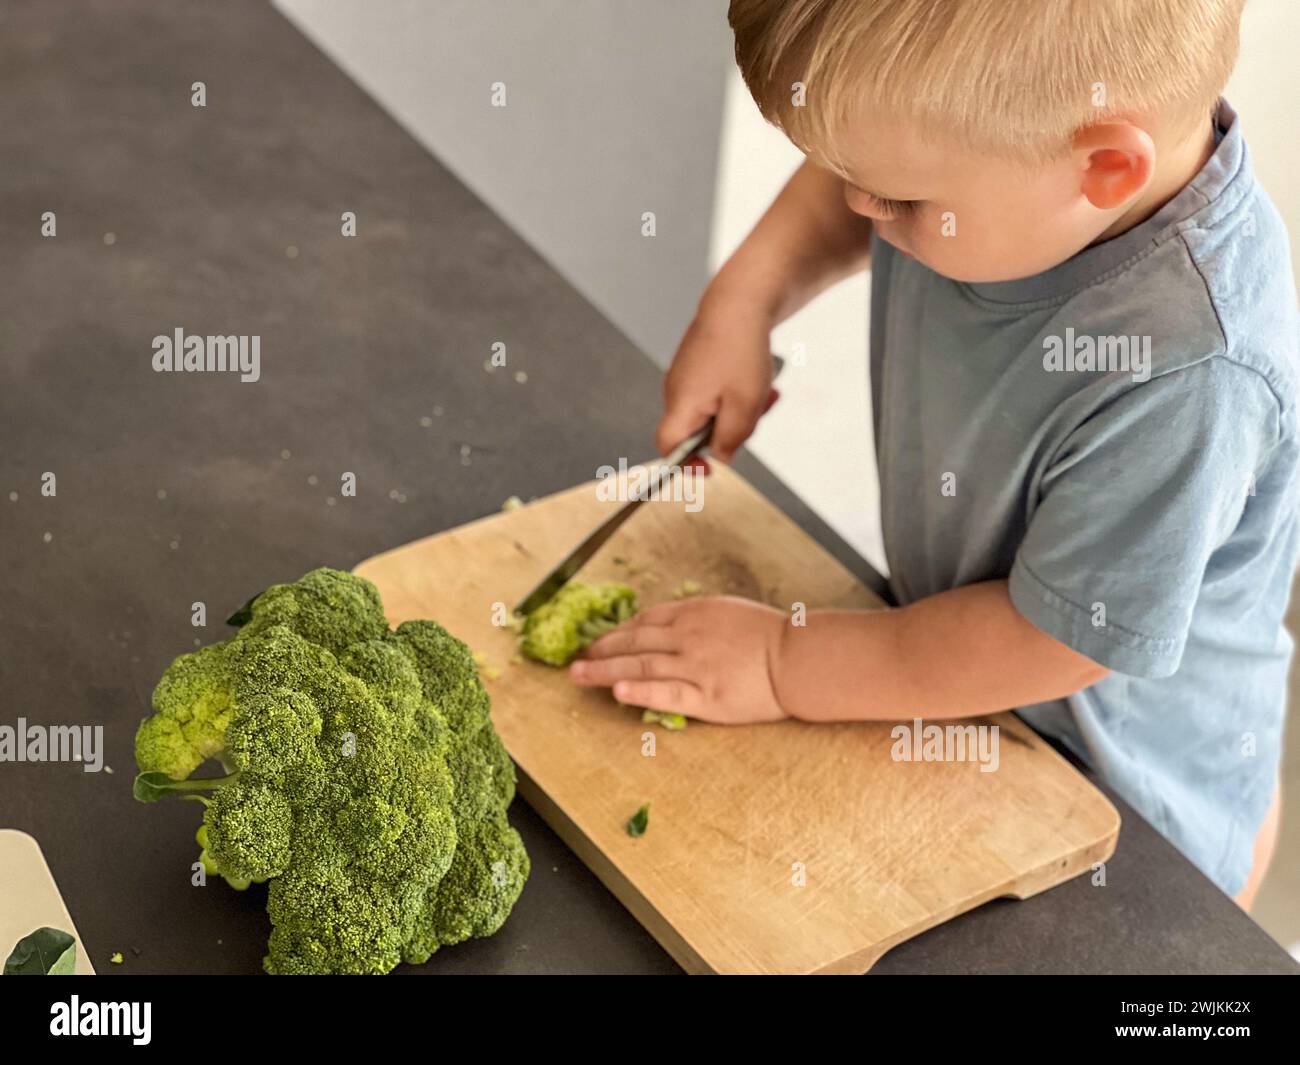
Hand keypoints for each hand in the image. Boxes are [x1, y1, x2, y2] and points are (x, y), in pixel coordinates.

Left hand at [568, 596, 788, 724]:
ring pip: (640, 667)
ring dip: (605, 670)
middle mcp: (687, 637)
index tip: (600, 642)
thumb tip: (666, 626)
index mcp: (693, 613)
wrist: (797, 657)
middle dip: (601, 650)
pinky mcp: (706, 696)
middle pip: (633, 643)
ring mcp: (694, 667)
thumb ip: (696, 618)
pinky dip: (638, 692)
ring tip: (580, 676)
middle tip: (577, 659)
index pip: (644, 622)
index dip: (617, 633)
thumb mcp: (728, 611)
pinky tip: (616, 693)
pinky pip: (666, 694)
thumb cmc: (769, 635)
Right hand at [657, 292, 778, 463]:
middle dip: (728, 429)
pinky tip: (753, 377)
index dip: (685, 464)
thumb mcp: (745, 407)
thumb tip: (718, 457)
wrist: (739, 303)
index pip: (668, 447)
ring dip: (737, 409)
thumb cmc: (740, 351)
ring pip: (709, 410)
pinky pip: (713, 392)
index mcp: (681, 404)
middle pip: (695, 431)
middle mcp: (675, 391)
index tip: (708, 468)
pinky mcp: (695, 365)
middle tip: (756, 413)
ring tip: (762, 390)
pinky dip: (734, 392)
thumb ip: (730, 439)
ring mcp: (684, 376)